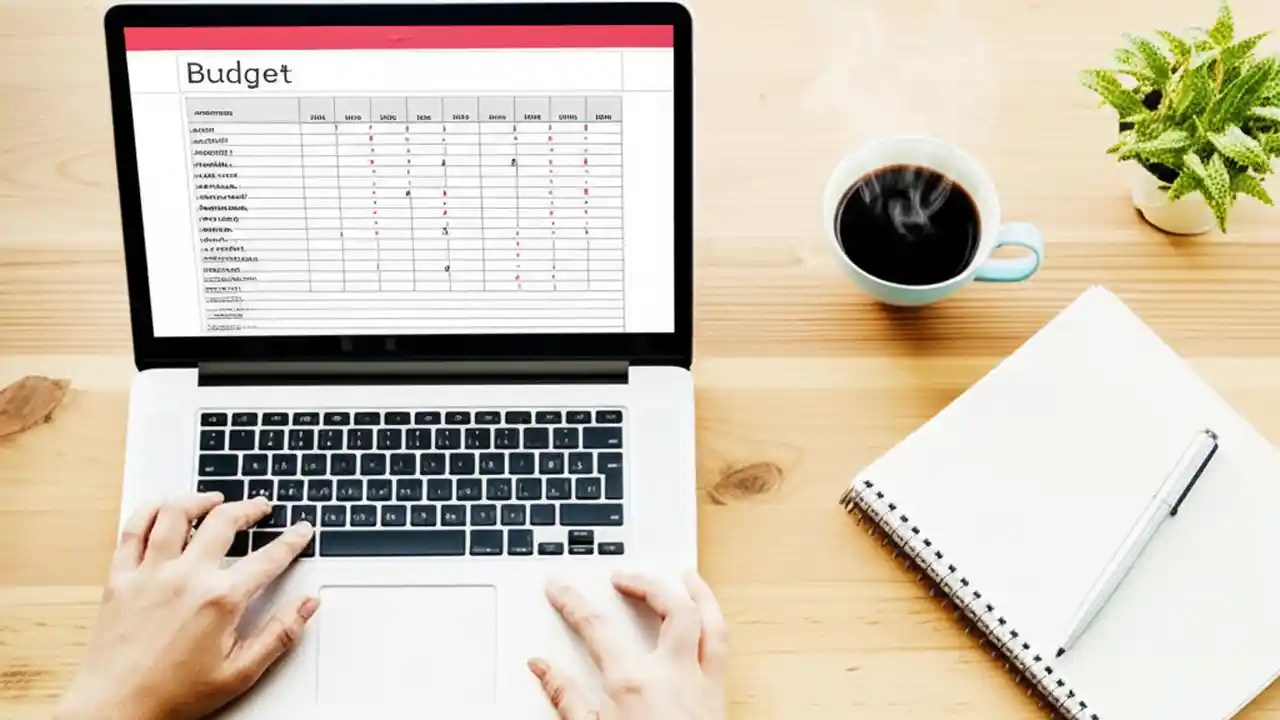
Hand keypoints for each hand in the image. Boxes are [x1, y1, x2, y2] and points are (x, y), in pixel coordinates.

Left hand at [56, 493, 317, 719]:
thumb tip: (307, 607)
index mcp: (219, 600)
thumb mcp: (240, 673)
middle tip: (260, 507)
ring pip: (176, 513)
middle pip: (224, 520)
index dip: (292, 540)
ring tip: (214, 500)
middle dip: (250, 507)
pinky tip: (165, 508)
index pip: (268, 558)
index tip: (301, 531)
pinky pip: (133, 529)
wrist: (116, 707)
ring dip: (200, 499)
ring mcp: (150, 573)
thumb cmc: (173, 694)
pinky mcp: (120, 577)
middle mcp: (185, 578)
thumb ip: (279, 635)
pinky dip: (151, 510)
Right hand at [528, 571, 727, 719]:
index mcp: (633, 685)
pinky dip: (714, 620)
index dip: (572, 602)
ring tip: (686, 575)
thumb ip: (566, 699)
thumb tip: (542, 668)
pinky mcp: (719, 696)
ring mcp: (702, 683)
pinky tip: (707, 616)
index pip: (596, 627)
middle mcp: (673, 675)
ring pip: (709, 619)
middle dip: (646, 582)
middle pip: (669, 606)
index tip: (559, 587)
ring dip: (697, 591)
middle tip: (622, 576)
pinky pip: (722, 644)